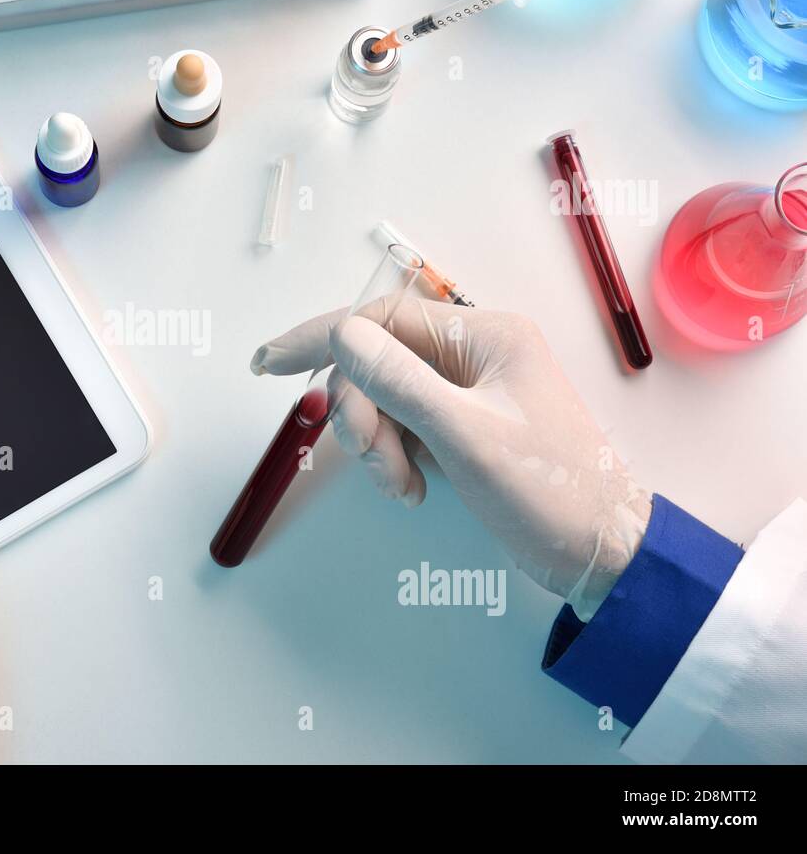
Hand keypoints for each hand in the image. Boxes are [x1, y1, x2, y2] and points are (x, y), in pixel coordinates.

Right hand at [252, 297, 651, 619]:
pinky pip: (402, 428)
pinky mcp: (462, 427)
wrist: (602, 553)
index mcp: (484, 336)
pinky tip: (414, 489)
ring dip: (377, 445)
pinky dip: (395, 459)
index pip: (381, 317)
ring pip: (383, 400)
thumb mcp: (466, 436)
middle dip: (361, 413)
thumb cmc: (551, 492)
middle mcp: (473, 354)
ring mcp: (467, 392)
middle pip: (376, 363)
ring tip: (402, 486)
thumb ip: (399, 382)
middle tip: (374, 460)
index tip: (268, 364)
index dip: (322, 337)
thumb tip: (342, 336)